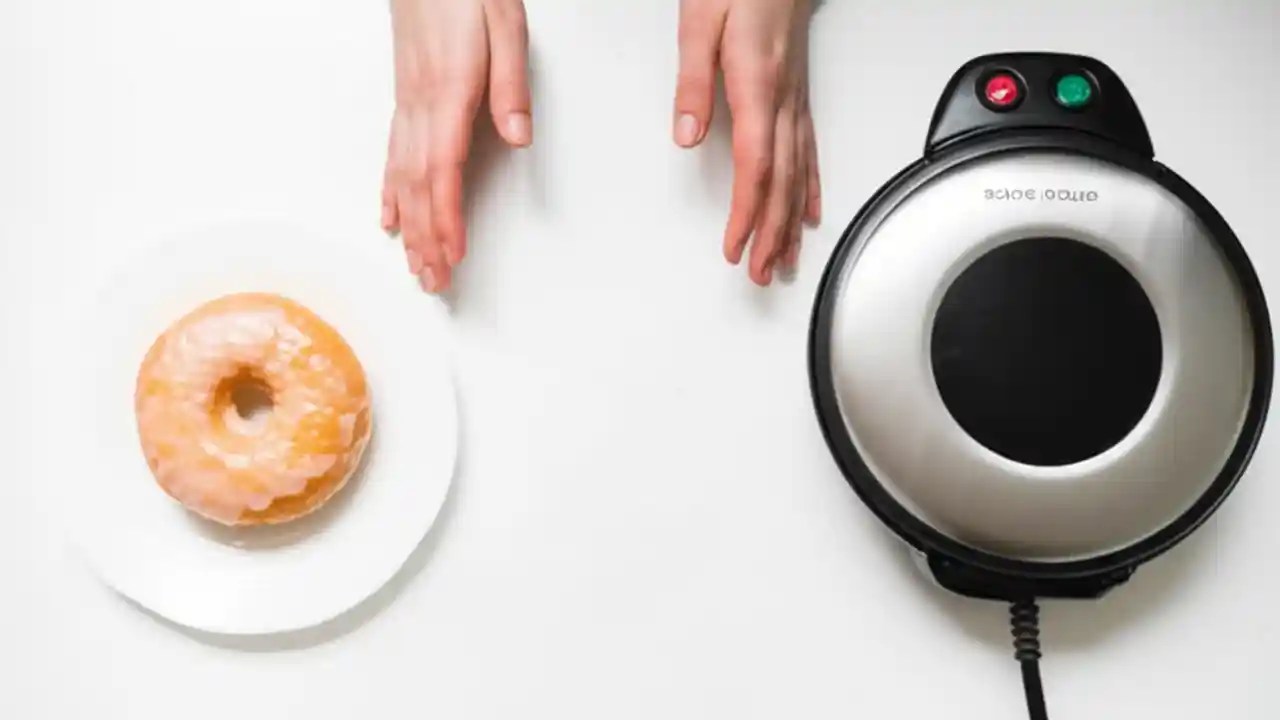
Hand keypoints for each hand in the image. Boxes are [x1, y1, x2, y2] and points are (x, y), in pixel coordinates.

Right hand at [382, 0, 531, 292]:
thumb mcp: (504, 25)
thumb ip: (510, 85)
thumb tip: (519, 136)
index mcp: (448, 92)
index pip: (444, 168)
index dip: (446, 215)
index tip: (453, 252)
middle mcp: (420, 106)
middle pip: (419, 186)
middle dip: (425, 238)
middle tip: (433, 282)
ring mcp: (407, 105)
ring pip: (402, 177)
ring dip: (410, 227)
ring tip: (416, 267)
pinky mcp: (405, 99)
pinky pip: (392, 155)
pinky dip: (391, 192)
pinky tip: (390, 218)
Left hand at [673, 0, 820, 286]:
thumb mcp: (699, 22)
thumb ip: (693, 82)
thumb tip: (687, 133)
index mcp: (757, 85)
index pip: (754, 166)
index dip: (746, 213)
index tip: (735, 247)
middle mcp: (783, 100)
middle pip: (780, 182)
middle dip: (770, 234)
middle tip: (759, 273)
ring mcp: (795, 101)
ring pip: (798, 174)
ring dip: (790, 222)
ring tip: (783, 261)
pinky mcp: (796, 97)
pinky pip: (808, 153)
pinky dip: (809, 189)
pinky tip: (809, 213)